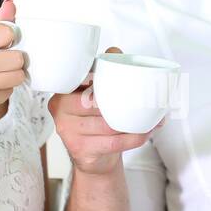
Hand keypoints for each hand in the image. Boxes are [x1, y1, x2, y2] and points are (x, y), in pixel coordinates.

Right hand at [0, 0, 25, 137]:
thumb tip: (12, 3)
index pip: (4, 32)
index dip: (9, 37)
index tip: (2, 42)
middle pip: (17, 57)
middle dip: (14, 59)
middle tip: (2, 61)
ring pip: (17, 75)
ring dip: (12, 75)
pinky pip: (10, 92)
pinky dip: (3, 90)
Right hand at [48, 47, 161, 175]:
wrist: (92, 158)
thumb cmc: (94, 121)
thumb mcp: (95, 96)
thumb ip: (102, 71)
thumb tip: (115, 52)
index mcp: (63, 92)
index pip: (81, 80)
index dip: (100, 80)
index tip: (120, 82)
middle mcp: (60, 110)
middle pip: (95, 103)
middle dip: (122, 103)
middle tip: (146, 100)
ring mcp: (68, 131)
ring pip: (107, 124)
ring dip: (133, 123)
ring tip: (151, 119)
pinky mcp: (80, 149)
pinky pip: (113, 142)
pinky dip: (133, 138)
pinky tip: (145, 133)